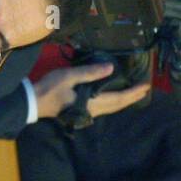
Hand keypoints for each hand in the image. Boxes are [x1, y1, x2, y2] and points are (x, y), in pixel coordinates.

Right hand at [33, 63, 150, 120]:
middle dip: (132, 97)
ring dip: (124, 101)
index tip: (146, 85)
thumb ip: (90, 72)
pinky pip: (105, 107)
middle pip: (118, 105)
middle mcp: (94, 109)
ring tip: (134, 94)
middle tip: (145, 90)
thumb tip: (111, 68)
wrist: (34, 103)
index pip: (119, 97)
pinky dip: (115, 102)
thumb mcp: (70, 76)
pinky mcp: (82, 111)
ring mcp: (88, 112)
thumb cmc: (51, 88)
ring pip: (112, 108)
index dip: (133, 92)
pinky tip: (115, 98)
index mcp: (92, 101)